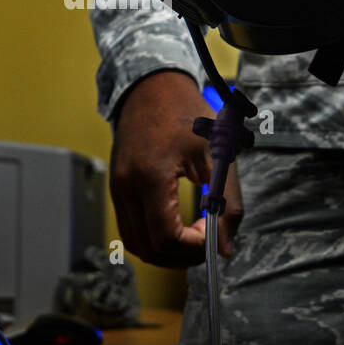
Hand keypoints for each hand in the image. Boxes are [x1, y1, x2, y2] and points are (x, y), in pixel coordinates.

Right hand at [109, 70, 243, 266]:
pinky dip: (153, 238)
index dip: (193, 247)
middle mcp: (126, 187)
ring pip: (136, 244)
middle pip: (149, 249)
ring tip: (192, 236)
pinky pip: (130, 229)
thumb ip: (227, 203)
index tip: (212, 233)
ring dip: (166, 252)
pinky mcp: (116, 189)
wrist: (153, 88)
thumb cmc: (188, 115)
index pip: (166, 238)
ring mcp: (117, 189)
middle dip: (181, 256)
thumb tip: (225, 248)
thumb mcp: (218, 155)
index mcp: (150, 177)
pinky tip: (177, 227)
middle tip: (206, 239)